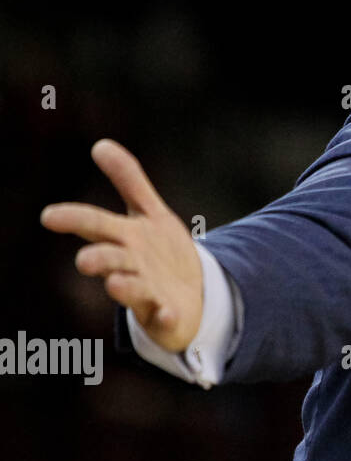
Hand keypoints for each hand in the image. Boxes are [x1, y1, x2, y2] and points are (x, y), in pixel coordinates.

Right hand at [41, 139, 202, 351]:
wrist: (191, 297)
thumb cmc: (160, 253)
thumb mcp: (150, 213)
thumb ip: (129, 180)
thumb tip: (100, 144)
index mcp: (125, 238)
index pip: (96, 224)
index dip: (75, 219)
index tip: (49, 216)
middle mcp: (130, 265)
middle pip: (111, 259)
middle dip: (100, 258)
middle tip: (85, 260)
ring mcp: (146, 292)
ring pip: (132, 289)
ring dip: (125, 286)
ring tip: (116, 283)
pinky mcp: (165, 313)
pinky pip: (164, 316)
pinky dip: (164, 315)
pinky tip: (168, 312)